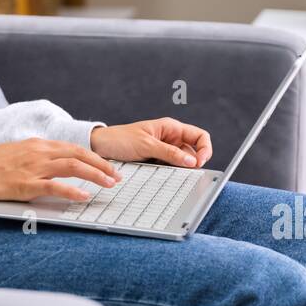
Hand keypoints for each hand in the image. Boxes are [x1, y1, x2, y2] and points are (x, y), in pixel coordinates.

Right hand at [0, 137, 124, 205]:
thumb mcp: (18, 153)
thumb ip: (38, 157)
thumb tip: (58, 164)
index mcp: (38, 144)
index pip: (74, 148)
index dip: (94, 157)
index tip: (107, 167)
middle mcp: (38, 152)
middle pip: (79, 154)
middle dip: (102, 165)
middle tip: (117, 176)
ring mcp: (33, 167)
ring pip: (72, 167)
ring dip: (95, 175)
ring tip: (109, 185)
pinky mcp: (25, 184)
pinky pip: (54, 187)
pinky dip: (72, 191)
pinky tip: (84, 196)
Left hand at [89, 117, 211, 168]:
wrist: (100, 147)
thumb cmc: (120, 139)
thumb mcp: (146, 145)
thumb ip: (169, 153)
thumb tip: (192, 161)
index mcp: (171, 128)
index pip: (199, 136)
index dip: (205, 149)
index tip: (199, 163)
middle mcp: (170, 138)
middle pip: (193, 151)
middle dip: (193, 163)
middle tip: (187, 173)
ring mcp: (164, 151)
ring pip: (182, 162)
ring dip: (181, 169)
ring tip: (173, 175)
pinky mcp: (156, 162)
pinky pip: (170, 169)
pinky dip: (171, 174)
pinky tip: (165, 177)